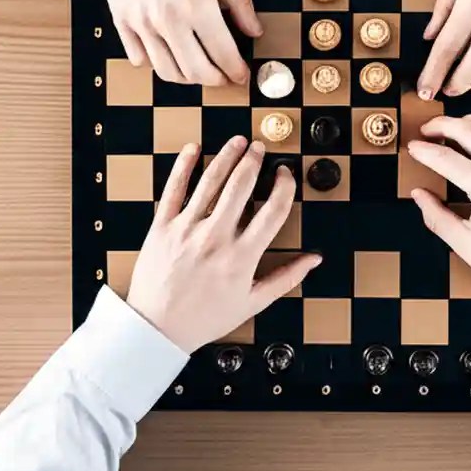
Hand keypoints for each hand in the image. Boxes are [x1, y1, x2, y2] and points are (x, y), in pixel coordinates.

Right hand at [68, 0, 259, 85]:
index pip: (223, 54)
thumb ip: (239, 2)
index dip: (236, 70)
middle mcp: (169, 20)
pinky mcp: (121, 21)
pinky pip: (139, 58)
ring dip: (187, 78)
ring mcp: (142, 24)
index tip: (241, 74)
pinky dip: (155, 63)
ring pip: (167, 72)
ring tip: (197, 70)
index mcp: (197, 6)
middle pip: (196, 71)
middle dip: (215, 80)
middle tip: (223, 76)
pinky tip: (167, 54)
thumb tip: (254, 31)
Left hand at [126, 136, 321, 351]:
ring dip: (227, 156)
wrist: (157, 328)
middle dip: (254, 161)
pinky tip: (194, 149)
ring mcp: (187, 230)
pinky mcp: (162, 227)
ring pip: (210, 181)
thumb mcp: (252, 302)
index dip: (284, 186)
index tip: (285, 175)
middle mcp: (215, 238)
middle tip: (260, 148)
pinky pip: (173, 189)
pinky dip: (184, 166)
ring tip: (238, 141)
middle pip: (241, 186)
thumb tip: (313, 260)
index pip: (273, 210)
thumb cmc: (204, 319)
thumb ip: (286, 277)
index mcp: (241, 257)